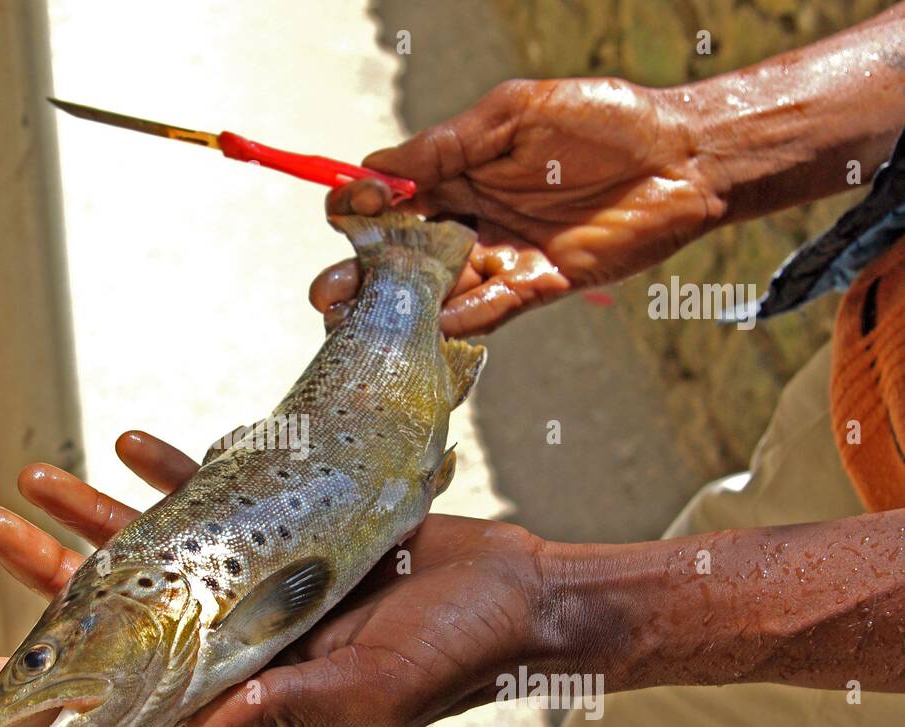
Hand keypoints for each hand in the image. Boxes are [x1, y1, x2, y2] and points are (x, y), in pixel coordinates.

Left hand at [0, 431, 551, 726]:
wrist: (518, 596)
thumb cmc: (456, 656)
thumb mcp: (367, 692)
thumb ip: (278, 710)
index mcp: (248, 676)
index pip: (124, 681)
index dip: (54, 680)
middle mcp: (240, 626)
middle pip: (121, 600)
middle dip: (49, 565)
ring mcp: (262, 572)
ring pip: (157, 540)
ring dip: (93, 510)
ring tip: (32, 477)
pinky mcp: (294, 524)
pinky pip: (221, 491)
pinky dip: (175, 470)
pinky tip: (128, 445)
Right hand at [311, 77, 725, 335]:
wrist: (685, 156)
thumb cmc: (605, 120)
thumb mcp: (514, 113)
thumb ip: (446, 144)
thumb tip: (376, 168)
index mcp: (458, 172)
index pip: (391, 198)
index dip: (361, 206)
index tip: (347, 209)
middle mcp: (471, 218)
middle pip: (401, 254)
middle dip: (360, 274)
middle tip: (328, 295)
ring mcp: (501, 255)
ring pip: (436, 290)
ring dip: (397, 309)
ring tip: (357, 323)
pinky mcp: (538, 285)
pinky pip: (489, 308)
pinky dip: (461, 318)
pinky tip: (432, 325)